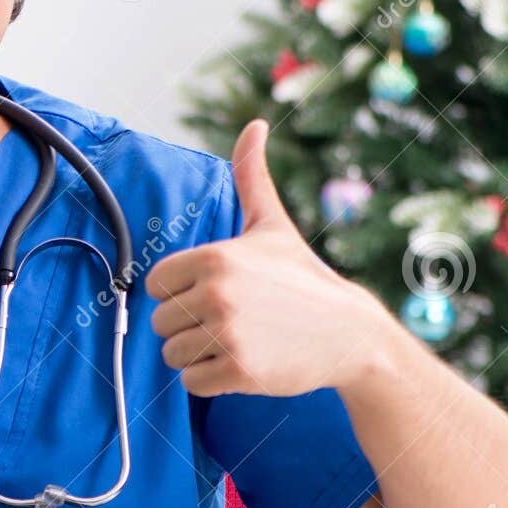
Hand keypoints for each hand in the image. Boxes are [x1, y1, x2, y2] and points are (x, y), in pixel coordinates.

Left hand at [144, 118, 391, 396]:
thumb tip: (254, 124)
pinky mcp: (239, 371)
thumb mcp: (272, 225)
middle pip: (161, 322)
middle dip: (189, 326)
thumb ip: (251, 175)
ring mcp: (228, 334)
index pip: (157, 284)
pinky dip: (212, 380)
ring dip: (199, 354)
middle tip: (232, 321)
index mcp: (216, 257)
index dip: (181, 292)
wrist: (350, 334)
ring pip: (173, 354)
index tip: (214, 293)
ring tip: (238, 341)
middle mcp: (217, 293)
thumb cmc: (303, 279)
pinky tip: (243, 363)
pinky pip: (192, 383)